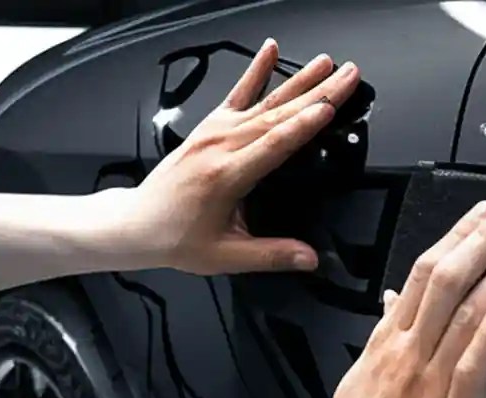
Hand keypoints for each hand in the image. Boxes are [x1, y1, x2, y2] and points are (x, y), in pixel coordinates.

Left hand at [110, 39, 360, 274]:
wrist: (137, 224)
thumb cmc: (175, 237)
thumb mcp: (226, 256)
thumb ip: (271, 256)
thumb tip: (308, 258)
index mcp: (226, 176)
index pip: (273, 145)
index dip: (303, 125)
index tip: (329, 107)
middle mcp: (220, 146)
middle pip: (278, 115)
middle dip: (318, 93)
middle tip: (349, 76)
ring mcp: (214, 132)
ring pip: (265, 101)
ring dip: (299, 80)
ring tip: (327, 62)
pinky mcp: (209, 127)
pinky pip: (237, 93)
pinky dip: (255, 71)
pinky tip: (270, 50)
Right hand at [308, 201, 485, 397]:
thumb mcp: (359, 377)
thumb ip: (382, 334)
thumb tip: (395, 297)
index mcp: (388, 344)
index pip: (423, 274)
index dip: (456, 237)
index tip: (481, 215)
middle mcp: (409, 355)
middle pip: (446, 279)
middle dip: (483, 240)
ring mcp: (430, 385)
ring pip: (465, 312)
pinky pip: (474, 365)